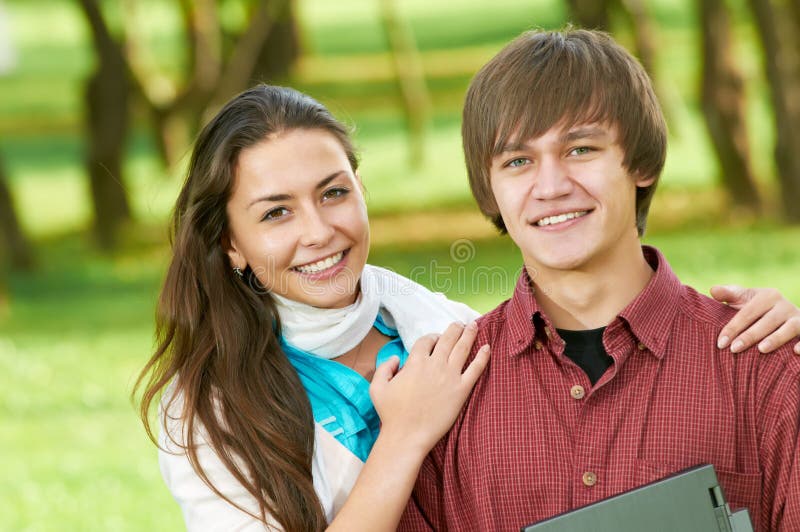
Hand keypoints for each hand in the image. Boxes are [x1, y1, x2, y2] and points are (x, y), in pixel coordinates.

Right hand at [369, 321, 489, 452]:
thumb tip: (396, 358)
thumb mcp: (377, 388)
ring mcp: (450, 377)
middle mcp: (435, 365)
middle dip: (454, 329)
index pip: (426, 341)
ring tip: (474, 325)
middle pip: (447, 339)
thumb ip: (384, 368)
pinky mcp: (462, 390)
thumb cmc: (391, 414)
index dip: (431, 337)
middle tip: (460, 324)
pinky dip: (482, 356)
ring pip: (462, 349)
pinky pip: (476, 369)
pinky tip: (487, 347)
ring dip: (469, 334)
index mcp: (415, 362)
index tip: (435, 339)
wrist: (407, 435)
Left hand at [712, 285, 799, 354]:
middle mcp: (785, 305)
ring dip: (776, 339)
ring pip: (789, 328)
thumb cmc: (757, 309)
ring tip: (761, 349)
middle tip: (734, 349)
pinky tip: (795, 352)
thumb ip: (729, 295)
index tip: (720, 343)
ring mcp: (798, 318)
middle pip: (767, 321)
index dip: (733, 327)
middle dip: (750, 336)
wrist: (785, 314)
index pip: (747, 313)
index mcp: (768, 295)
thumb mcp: (744, 299)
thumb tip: (713, 290)